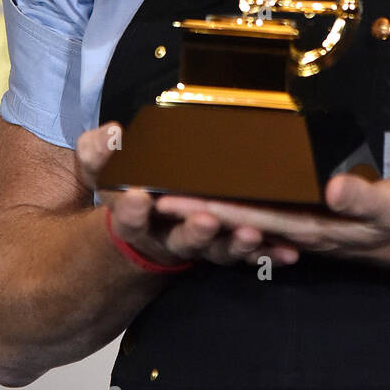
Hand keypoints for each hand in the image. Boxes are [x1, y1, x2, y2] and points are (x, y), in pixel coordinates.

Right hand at [76, 122, 303, 268]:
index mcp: (136, 219)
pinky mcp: (226, 248)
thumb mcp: (106, 168)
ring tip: (252, 235)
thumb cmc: (130, 185)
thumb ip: (100, 152)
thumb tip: (112, 133)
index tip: (138, 198)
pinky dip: (267, 254)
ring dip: (235, 245)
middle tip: (206, 220)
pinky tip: (288, 252)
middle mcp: (168, 238)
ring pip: (218, 251)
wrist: (148, 221)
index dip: (131, 212)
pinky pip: (248, 255)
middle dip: (195, 232)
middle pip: (181, 240)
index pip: (128, 218)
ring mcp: (201, 247)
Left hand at [154, 173, 389, 279]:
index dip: (209, 208)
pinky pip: (263, 215)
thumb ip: (364, 198)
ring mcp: (301, 228)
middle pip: (235, 220)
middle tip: (146, 194)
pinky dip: (236, 208)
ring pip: (244, 219)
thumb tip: (332, 189)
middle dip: (192, 210)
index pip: (249, 217)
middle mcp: (297, 230)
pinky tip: (217, 198)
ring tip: (168, 193)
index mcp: (311, 227)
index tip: (171, 198)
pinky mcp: (308, 221)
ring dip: (207, 209)